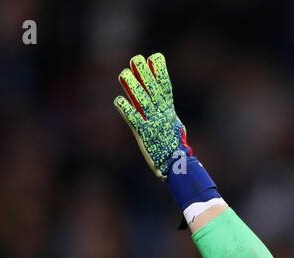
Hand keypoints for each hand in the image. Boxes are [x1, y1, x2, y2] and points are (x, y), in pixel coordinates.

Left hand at [113, 53, 190, 179]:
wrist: (175, 165)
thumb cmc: (171, 143)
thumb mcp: (171, 122)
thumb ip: (164, 107)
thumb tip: (158, 93)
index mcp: (169, 110)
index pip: (166, 86)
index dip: (160, 71)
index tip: (155, 57)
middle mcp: (163, 114)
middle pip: (153, 90)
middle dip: (144, 73)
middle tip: (135, 59)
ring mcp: (154, 124)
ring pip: (143, 101)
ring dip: (133, 87)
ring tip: (124, 74)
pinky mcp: (144, 134)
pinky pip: (134, 119)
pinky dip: (126, 109)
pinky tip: (118, 100)